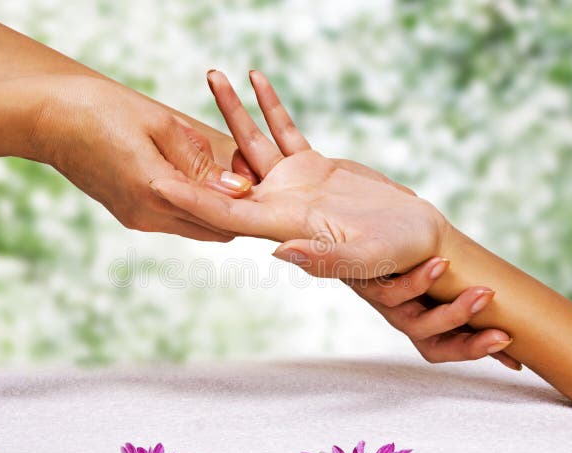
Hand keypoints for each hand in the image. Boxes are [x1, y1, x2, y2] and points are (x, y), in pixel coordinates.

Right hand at [30, 75, 254, 241]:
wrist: (47, 121)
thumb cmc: (101, 110)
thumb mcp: (158, 124)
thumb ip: (200, 160)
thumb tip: (239, 188)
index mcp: (158, 192)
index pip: (222, 215)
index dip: (248, 200)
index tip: (261, 176)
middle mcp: (149, 216)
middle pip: (214, 229)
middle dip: (236, 210)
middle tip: (247, 176)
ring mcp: (137, 220)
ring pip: (196, 226)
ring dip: (214, 206)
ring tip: (220, 168)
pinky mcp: (129, 215)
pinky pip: (175, 218)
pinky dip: (192, 203)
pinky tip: (192, 170)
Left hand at [149, 70, 448, 274]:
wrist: (415, 235)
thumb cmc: (395, 254)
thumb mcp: (364, 258)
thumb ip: (324, 259)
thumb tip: (279, 252)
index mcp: (282, 225)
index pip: (224, 212)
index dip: (190, 197)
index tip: (156, 180)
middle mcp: (278, 204)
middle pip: (225, 172)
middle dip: (194, 148)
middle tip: (164, 120)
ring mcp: (293, 182)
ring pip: (253, 140)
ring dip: (232, 108)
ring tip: (212, 74)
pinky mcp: (312, 165)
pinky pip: (285, 130)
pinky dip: (271, 105)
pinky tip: (255, 80)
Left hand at [348, 257, 520, 369]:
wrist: (341, 221)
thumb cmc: (396, 245)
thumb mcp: (433, 264)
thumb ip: (461, 277)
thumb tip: (503, 286)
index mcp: (419, 315)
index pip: (449, 346)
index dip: (477, 352)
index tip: (513, 356)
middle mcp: (401, 314)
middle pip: (432, 344)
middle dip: (470, 344)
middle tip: (504, 333)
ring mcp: (382, 301)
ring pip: (413, 323)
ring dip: (452, 312)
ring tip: (483, 293)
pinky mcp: (365, 282)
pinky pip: (389, 292)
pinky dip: (418, 282)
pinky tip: (442, 263)